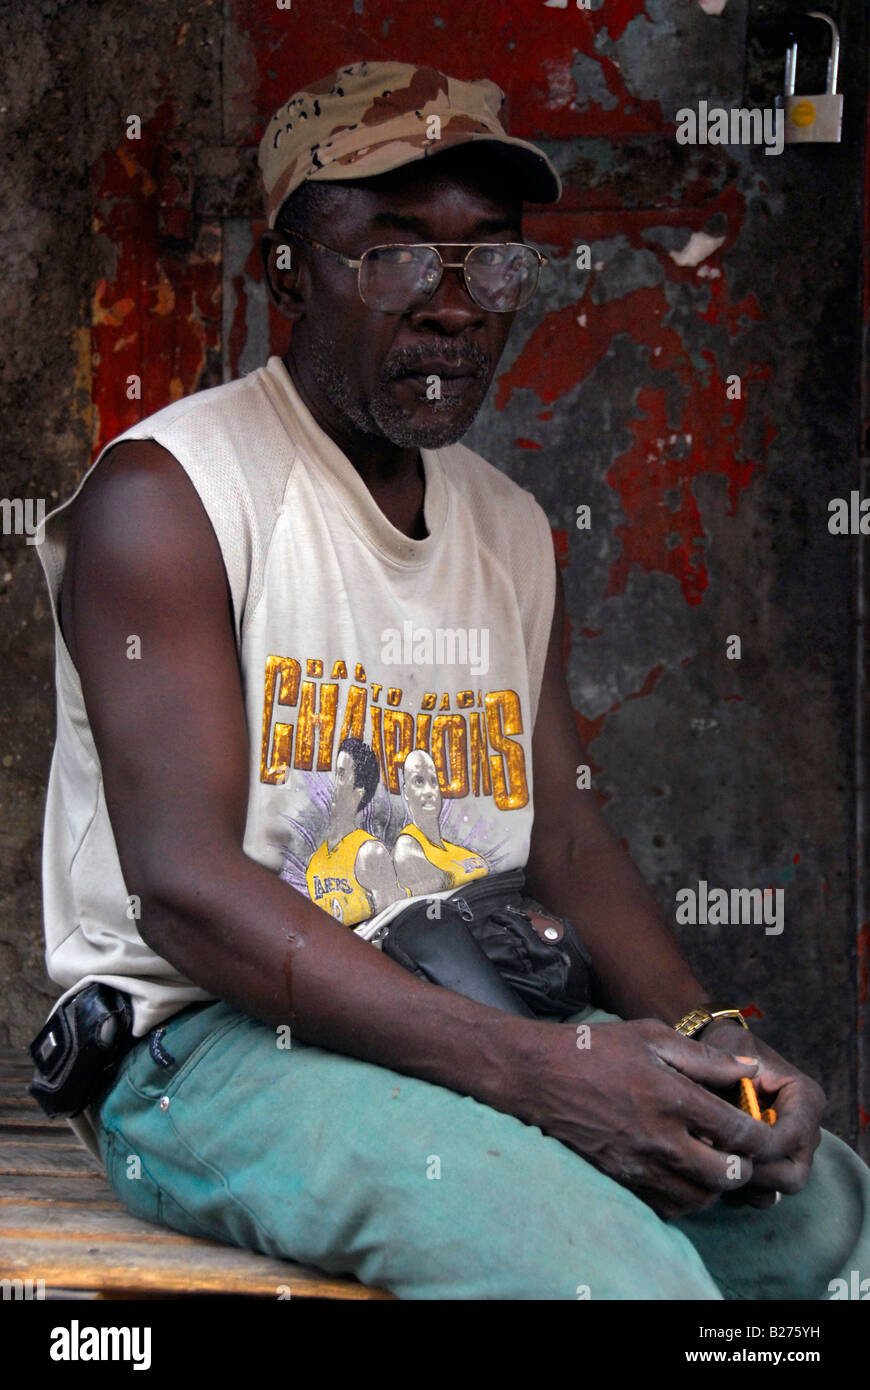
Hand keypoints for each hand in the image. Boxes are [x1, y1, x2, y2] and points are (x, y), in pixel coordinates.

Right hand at [515, 1018, 781, 1220]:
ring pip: (700, 1197)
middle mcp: (659, 1138)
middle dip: (744, 1165)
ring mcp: (638, 1164)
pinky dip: (685, 1197)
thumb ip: (705, 1058)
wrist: (538, 1076)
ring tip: (712, 1161)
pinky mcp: (621, 1180)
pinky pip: (668, 1207)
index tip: (766, 1132)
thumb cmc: (596, 1049)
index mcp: (672, 1097)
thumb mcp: (652, 1037)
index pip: (738, 1131)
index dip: (763, 1136)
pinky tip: (682, 1173)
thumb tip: (748, 1069)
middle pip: (727, 1175)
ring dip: (716, 1184)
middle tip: (740, 1149)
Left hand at [701, 1019, 825, 1207]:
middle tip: (716, 1158)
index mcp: (806, 1099)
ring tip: (712, 1162)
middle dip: (753, 1172)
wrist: (718, 1056)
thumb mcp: (727, 1047)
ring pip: (777, 1190)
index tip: (723, 1141)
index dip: (758, 1146)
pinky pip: (763, 1194)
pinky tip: (713, 1166)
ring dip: (744, 1184)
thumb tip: (719, 1113)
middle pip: (792, 1175)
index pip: (792, 1137)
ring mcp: (793, 1153)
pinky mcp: (774, 1168)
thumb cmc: (725, 1047)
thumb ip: (725, 1071)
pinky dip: (739, 1189)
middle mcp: (807, 1131)